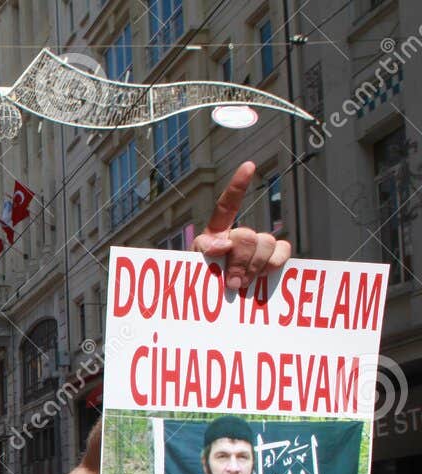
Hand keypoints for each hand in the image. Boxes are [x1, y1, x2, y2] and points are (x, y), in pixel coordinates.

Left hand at [192, 162, 292, 291]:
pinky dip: (275, 262)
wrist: (211, 304)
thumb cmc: (200, 281)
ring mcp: (259, 248)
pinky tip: (266, 273)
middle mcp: (241, 237)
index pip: (227, 205)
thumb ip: (204, 248)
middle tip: (231, 281)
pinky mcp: (273, 262)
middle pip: (248, 235)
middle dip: (240, 260)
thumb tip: (224, 244)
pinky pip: (283, 251)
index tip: (249, 165)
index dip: (237, 185)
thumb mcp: (194, 264)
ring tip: (241, 284)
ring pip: (267, 243)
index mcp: (218, 233)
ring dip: (254, 266)